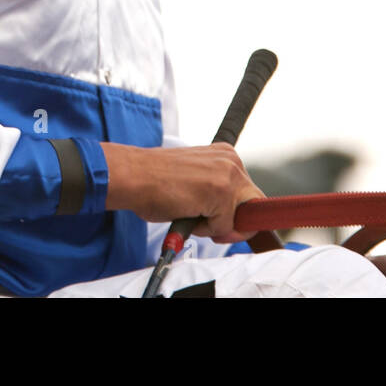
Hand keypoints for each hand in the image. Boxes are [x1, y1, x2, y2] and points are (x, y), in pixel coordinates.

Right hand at [101, 142, 264, 242]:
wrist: (133, 176)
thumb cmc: (154, 181)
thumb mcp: (196, 181)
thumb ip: (219, 197)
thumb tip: (235, 224)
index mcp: (225, 156)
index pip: (248, 192)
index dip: (239, 214)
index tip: (228, 224)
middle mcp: (231, 161)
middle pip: (253, 206)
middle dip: (233, 224)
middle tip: (205, 224)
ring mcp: (228, 175)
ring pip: (239, 218)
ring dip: (216, 225)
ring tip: (190, 212)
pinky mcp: (221, 192)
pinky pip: (224, 226)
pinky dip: (206, 229)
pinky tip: (186, 211)